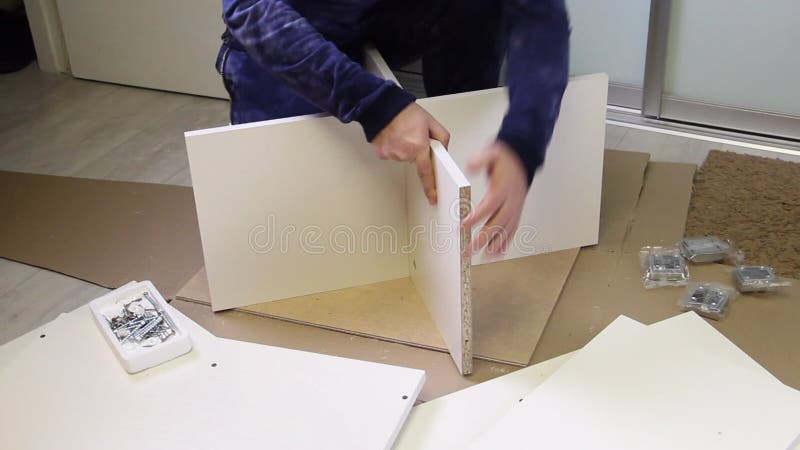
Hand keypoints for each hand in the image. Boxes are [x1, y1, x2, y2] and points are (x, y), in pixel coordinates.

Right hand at [371, 102, 449, 203]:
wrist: (382, 106)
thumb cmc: (405, 112)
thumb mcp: (431, 122)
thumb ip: (442, 138)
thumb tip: (443, 150)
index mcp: (419, 146)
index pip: (426, 173)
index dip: (430, 187)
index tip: (433, 197)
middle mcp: (404, 153)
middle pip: (415, 161)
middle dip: (418, 151)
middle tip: (415, 137)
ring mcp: (392, 154)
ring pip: (403, 157)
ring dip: (405, 149)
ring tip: (404, 134)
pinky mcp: (382, 153)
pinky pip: (393, 154)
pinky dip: (394, 147)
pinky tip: (395, 137)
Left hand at [463, 141, 528, 256]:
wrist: (522, 159)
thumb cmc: (504, 159)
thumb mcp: (492, 153)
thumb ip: (480, 160)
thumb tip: (469, 166)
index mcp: (503, 188)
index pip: (489, 205)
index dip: (476, 217)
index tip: (463, 226)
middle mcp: (511, 201)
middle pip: (497, 222)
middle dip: (483, 238)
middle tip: (469, 249)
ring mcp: (515, 208)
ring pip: (506, 229)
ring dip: (495, 245)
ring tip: (484, 257)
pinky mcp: (516, 212)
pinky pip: (512, 230)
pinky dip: (505, 243)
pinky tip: (497, 254)